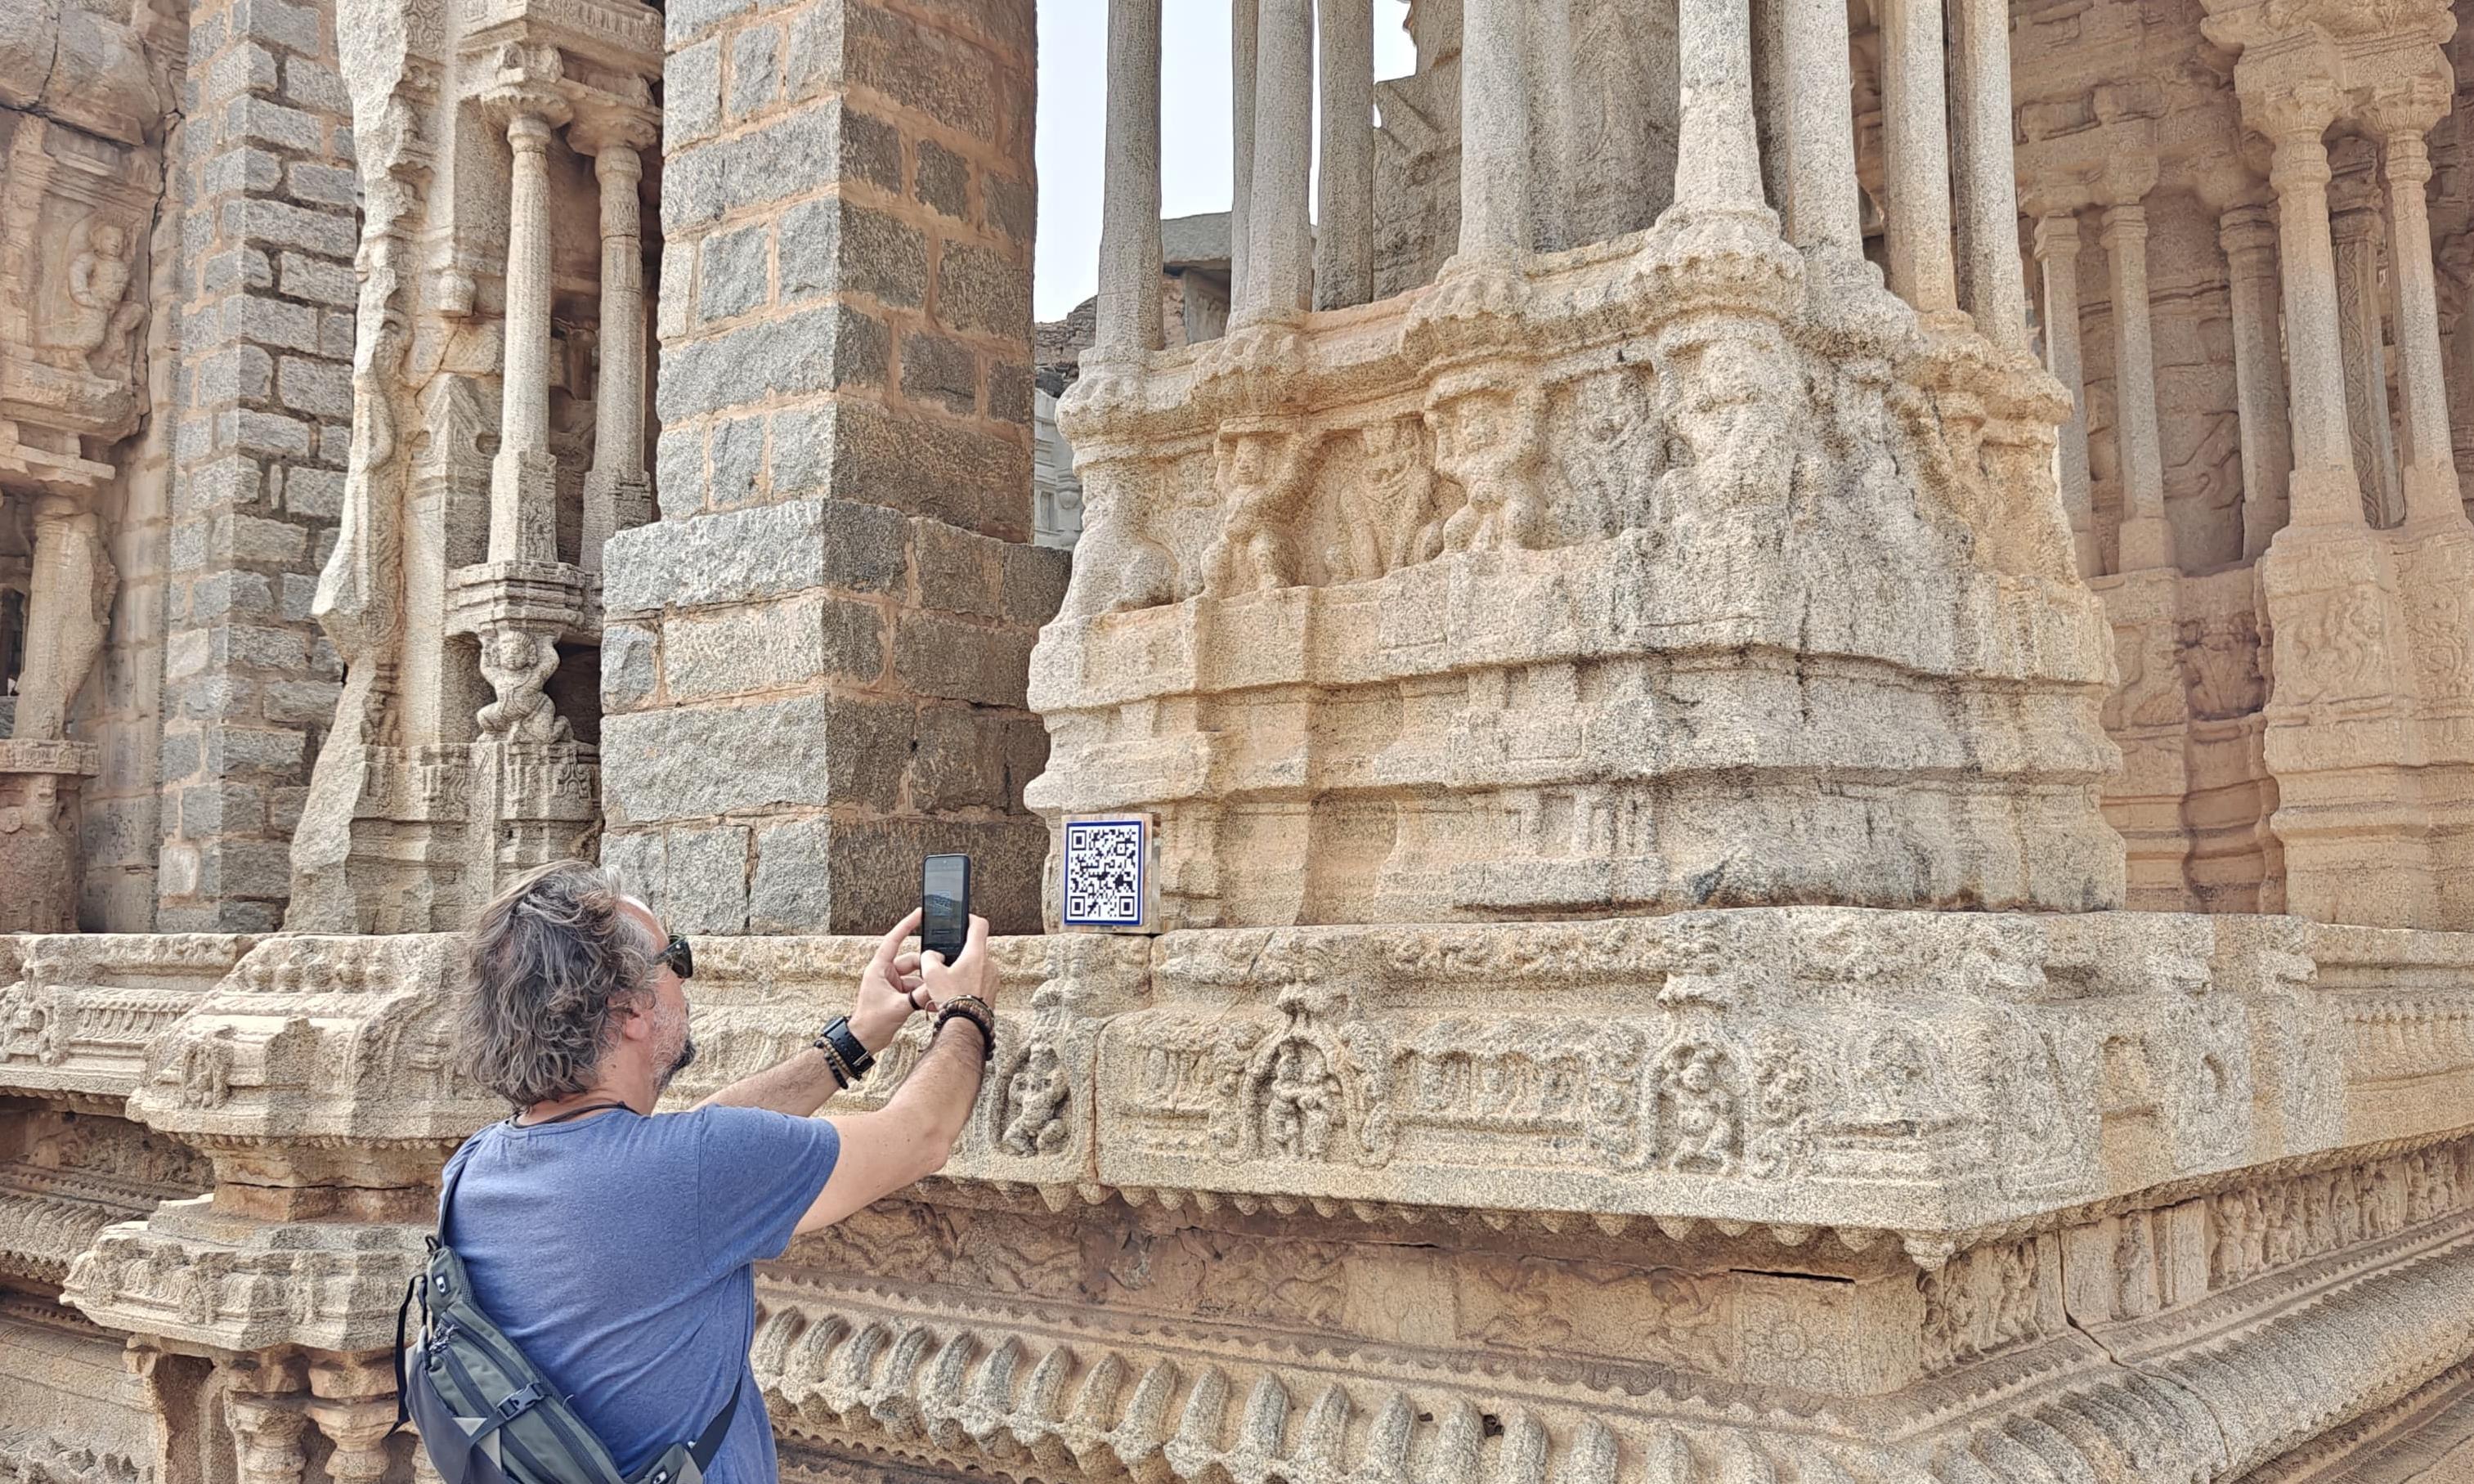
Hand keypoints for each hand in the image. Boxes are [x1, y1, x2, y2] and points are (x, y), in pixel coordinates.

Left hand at [850, 908, 926, 1053]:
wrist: (865, 1041)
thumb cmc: (872, 1022)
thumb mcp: (899, 1007)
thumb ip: (919, 996)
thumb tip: (936, 986)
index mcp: (879, 969)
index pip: (894, 940)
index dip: (907, 925)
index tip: (919, 913)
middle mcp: (885, 973)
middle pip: (911, 961)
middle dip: (925, 968)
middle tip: (939, 972)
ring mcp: (891, 983)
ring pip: (915, 976)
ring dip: (925, 984)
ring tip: (934, 994)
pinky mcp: (897, 994)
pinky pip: (914, 988)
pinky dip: (923, 993)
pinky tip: (931, 1002)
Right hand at [920, 914, 996, 1018]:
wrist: (966, 1024)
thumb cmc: (952, 999)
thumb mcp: (931, 974)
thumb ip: (929, 957)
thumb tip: (932, 955)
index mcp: (976, 954)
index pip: (979, 925)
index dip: (970, 918)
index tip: (964, 919)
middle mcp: (989, 964)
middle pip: (976, 948)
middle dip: (961, 952)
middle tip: (948, 961)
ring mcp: (993, 978)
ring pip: (978, 966)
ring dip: (966, 969)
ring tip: (951, 981)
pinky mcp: (992, 991)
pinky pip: (981, 980)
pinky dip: (970, 982)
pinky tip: (958, 992)